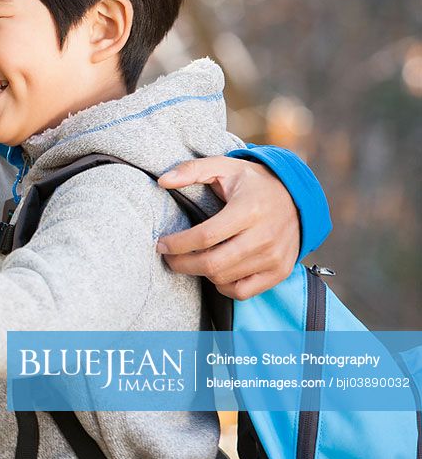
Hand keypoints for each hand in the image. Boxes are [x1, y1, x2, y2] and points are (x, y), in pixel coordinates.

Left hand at [157, 157, 300, 300]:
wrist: (296, 196)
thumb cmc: (252, 182)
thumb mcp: (224, 167)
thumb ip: (191, 170)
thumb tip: (163, 180)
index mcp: (249, 210)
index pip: (206, 236)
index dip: (178, 244)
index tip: (161, 244)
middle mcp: (265, 236)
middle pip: (213, 264)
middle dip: (182, 263)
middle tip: (168, 257)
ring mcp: (275, 257)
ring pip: (223, 278)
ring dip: (200, 272)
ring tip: (191, 258)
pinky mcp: (280, 271)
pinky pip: (242, 292)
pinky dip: (223, 286)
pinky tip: (215, 271)